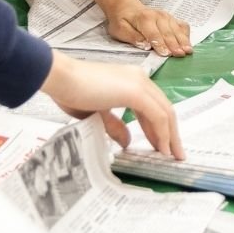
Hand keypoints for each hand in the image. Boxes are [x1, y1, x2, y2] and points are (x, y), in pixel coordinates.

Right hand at [41, 53, 184, 158]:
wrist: (59, 77)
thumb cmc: (70, 91)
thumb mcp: (96, 112)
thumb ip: (114, 125)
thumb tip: (127, 141)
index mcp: (130, 79)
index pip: (152, 105)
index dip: (159, 126)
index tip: (162, 145)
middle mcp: (138, 78)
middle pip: (163, 107)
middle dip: (171, 132)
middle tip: (174, 153)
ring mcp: (139, 82)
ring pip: (165, 111)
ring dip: (171, 135)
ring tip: (172, 155)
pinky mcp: (136, 91)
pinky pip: (157, 116)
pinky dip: (162, 133)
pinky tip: (162, 148)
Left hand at [105, 1, 193, 56]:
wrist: (127, 6)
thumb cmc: (123, 21)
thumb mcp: (120, 29)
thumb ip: (132, 37)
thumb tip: (146, 45)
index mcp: (144, 18)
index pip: (153, 34)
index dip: (160, 44)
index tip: (166, 54)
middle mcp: (158, 16)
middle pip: (168, 32)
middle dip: (174, 44)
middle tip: (180, 55)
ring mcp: (167, 16)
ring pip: (177, 29)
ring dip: (183, 40)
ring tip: (188, 51)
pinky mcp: (172, 19)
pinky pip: (182, 26)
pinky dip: (186, 34)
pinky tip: (188, 44)